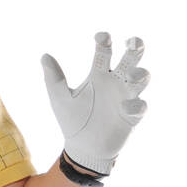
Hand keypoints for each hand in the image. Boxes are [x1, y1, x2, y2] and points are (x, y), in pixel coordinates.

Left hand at [41, 33, 148, 176]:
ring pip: (142, 78)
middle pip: (131, 58)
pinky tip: (124, 108)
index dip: (105, 41)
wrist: (82, 149)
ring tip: (131, 76)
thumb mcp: (60, 99)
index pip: (105, 51)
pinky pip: (140, 106)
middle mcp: (115, 82)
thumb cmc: (72, 121)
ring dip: (141, 74)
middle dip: (136, 47)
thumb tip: (44, 56)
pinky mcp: (132, 116)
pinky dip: (135, 105)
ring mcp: (126, 98)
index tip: (100, 38)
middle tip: (132, 42)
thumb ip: (54, 78)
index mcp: (98, 75)